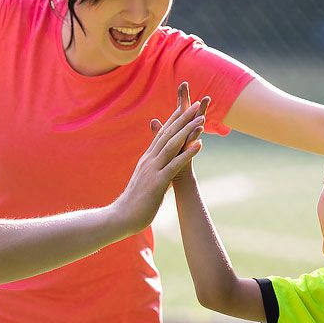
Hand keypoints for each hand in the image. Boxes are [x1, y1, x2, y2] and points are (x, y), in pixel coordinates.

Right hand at [116, 82, 206, 229]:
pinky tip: (200, 145)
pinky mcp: (157, 183)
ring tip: (201, 119)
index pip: (162, 134)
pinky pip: (174, 165)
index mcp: (147, 159)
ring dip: (187, 131)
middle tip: (198, 104)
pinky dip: (187, 154)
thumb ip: (154, 171)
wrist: (121, 217)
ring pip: (172, 145)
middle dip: (183, 118)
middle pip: (168, 134)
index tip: (186, 107)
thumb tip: (164, 168)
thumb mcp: (145, 181)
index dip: (175, 120)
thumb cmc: (134, 202)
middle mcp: (149, 160)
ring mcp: (152, 170)